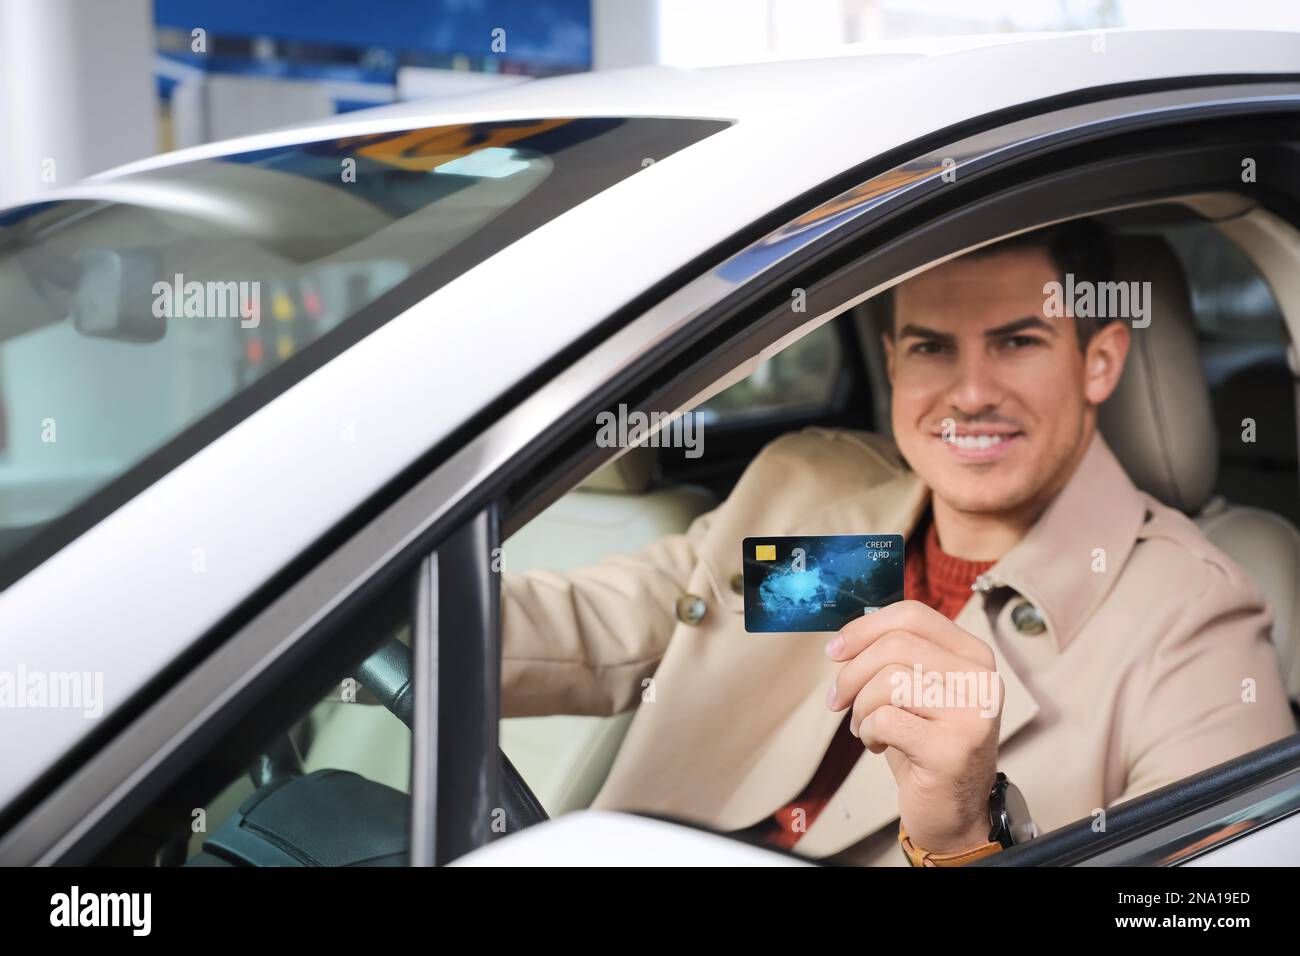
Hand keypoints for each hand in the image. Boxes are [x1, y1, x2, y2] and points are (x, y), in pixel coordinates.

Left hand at [824, 600, 1003, 854]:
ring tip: (865, 727)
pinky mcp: (952, 750)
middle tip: (837, 700)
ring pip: (889, 681)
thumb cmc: (926, 743)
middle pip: (896, 646)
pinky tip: (878, 745)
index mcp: (973, 655)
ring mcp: (972, 715)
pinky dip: (868, 731)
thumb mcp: (916, 691)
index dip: (865, 628)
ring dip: (861, 707)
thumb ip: (894, 658)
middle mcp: (981, 680)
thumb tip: (845, 640)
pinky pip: (886, 720)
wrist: (954, 811)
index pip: (913, 615)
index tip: (835, 651)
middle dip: (852, 673)